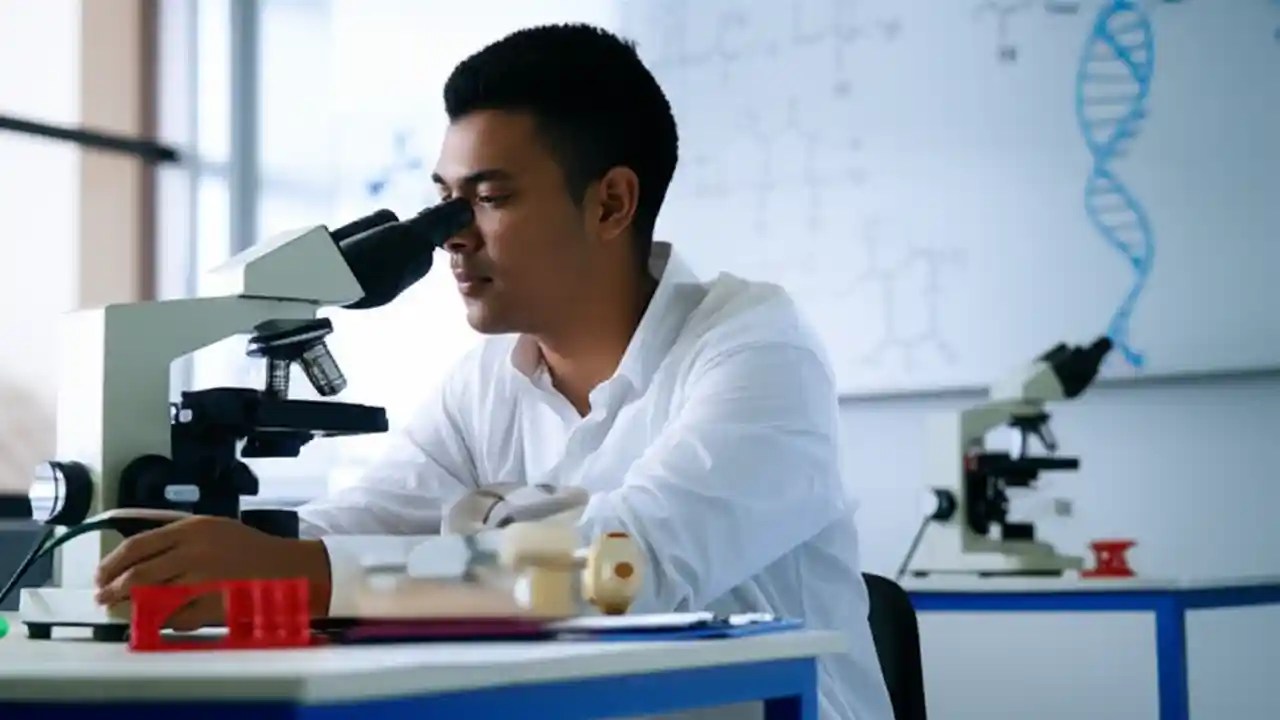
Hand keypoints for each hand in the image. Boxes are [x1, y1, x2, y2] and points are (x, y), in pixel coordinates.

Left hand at [94, 515, 331, 630]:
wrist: (287, 568)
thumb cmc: (249, 548)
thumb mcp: (212, 528)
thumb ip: (176, 538)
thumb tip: (136, 557)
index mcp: (191, 529)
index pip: (137, 545)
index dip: (112, 562)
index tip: (100, 574)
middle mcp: (194, 552)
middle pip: (139, 573)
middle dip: (113, 588)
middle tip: (102, 597)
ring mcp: (203, 581)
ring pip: (152, 597)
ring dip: (130, 607)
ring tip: (121, 610)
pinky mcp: (212, 605)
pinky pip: (175, 618)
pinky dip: (160, 621)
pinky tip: (153, 621)